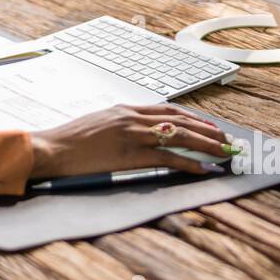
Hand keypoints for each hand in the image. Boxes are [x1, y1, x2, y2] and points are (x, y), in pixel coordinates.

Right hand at [28, 104, 232, 178]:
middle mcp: (133, 118)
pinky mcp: (131, 155)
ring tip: (224, 152)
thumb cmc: (70, 141)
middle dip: (206, 130)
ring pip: (180, 136)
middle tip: (226, 139)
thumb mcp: (98, 125)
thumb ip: (119, 126)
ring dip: (206, 144)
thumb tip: (136, 134)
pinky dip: (189, 163)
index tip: (208, 125)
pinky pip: (168, 158)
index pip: (167, 109)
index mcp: (125, 110)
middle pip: (179, 120)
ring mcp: (133, 134)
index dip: (192, 117)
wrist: (53, 148)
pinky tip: (204, 169)